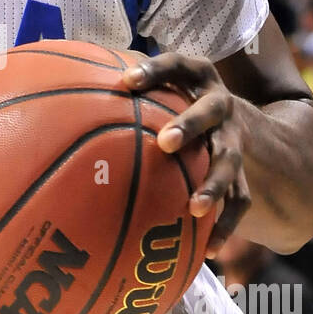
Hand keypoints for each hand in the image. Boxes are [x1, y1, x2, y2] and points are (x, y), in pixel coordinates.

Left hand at [122, 51, 250, 256]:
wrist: (242, 122)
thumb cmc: (180, 101)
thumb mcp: (165, 86)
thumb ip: (129, 87)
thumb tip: (67, 89)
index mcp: (198, 78)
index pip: (177, 65)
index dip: (155, 70)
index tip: (126, 82)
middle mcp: (220, 105)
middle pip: (209, 111)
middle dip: (189, 125)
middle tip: (166, 143)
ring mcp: (234, 139)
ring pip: (229, 161)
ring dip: (214, 184)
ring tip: (195, 208)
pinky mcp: (245, 172)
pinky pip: (240, 201)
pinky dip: (226, 225)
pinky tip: (209, 249)